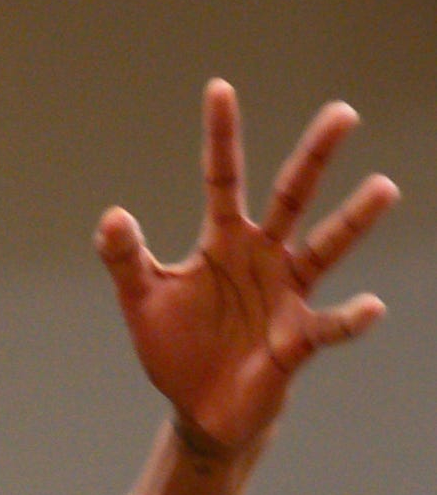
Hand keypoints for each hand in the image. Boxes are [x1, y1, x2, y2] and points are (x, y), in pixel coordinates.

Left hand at [97, 80, 396, 459]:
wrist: (199, 407)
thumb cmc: (175, 346)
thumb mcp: (141, 298)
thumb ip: (125, 258)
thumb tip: (111, 215)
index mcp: (222, 241)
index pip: (223, 177)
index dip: (221, 136)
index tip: (220, 87)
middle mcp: (263, 257)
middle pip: (292, 196)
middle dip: (315, 155)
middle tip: (343, 111)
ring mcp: (286, 294)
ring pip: (325, 248)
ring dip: (353, 221)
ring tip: (383, 187)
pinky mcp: (298, 339)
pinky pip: (330, 326)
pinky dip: (351, 318)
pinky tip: (371, 307)